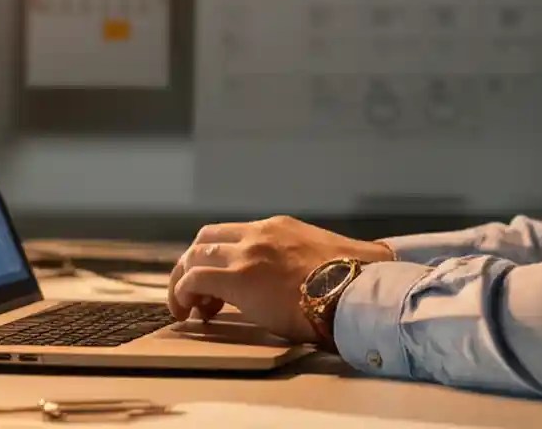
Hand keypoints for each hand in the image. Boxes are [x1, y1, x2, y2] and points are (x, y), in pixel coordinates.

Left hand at [166, 216, 393, 343]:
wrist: (355, 290)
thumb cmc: (356, 280)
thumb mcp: (338, 255)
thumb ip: (328, 257)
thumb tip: (359, 263)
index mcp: (280, 228)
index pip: (236, 234)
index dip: (222, 257)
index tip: (224, 284)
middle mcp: (258, 234)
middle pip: (206, 238)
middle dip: (195, 263)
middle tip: (198, 294)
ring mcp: (246, 253)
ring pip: (195, 256)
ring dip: (185, 281)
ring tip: (188, 309)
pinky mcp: (236, 278)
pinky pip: (192, 280)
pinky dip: (182, 295)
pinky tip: (187, 313)